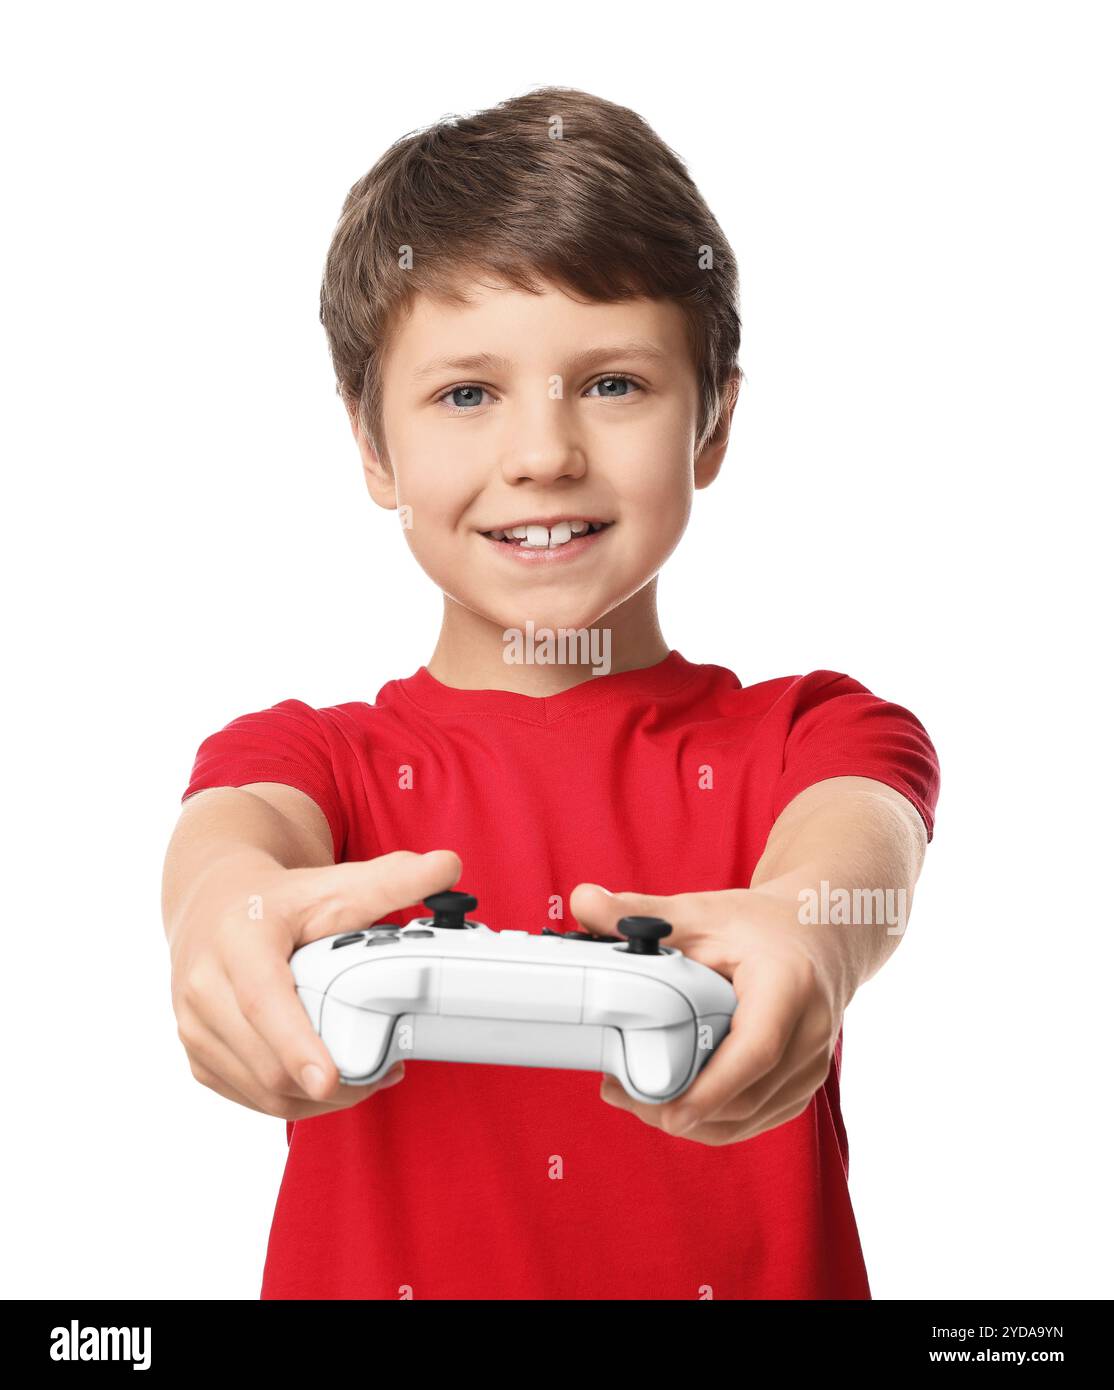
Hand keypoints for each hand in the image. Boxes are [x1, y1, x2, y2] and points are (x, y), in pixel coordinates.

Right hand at [168, 848, 461, 1119]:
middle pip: (266, 1061)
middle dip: (332, 1082)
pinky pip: (249, 1098)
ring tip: (369, 1077)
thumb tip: (448, 865)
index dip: (296, 1044)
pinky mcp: (198, 1054)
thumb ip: (392, 880)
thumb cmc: (277, 899)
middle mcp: (202, 986)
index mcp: (237, 940)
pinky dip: (294, 1101)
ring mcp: (193, 1026)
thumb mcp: (333, 884)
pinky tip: (330, 1082)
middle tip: (387, 1069)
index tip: (329, 1079)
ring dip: (318, 1100)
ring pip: (260, 1090)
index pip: (263, 1001)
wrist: (212, 901)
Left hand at [569, 881, 848, 1145]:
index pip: (757, 1049)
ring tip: (634, 1098)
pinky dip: (715, 1122)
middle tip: (620, 1093)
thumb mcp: (700, 910)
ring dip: (694, 1122)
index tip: (670, 1112)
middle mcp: (811, 1031)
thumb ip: (639, 912)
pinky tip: (673, 1105)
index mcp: (789, 985)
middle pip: (748, 1095)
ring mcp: (812, 1063)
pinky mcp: (803, 1084)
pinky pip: (758, 1119)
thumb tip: (580, 901)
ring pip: (751, 1118)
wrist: (821, 932)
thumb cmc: (762, 924)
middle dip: (682, 1109)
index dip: (713, 1088)